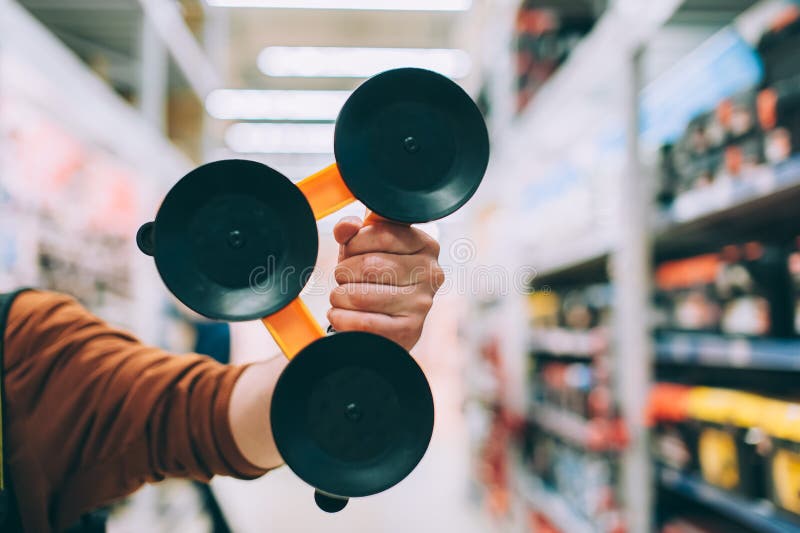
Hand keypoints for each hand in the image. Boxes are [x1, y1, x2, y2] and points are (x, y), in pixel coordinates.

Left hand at [328, 217, 444, 350]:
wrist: (386, 321)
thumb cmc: (375, 277)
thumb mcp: (363, 247)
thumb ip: (353, 230)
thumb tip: (347, 226)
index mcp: (425, 245)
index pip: (381, 234)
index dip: (354, 243)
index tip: (350, 253)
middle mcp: (430, 273)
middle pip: (370, 266)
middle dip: (344, 272)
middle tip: (344, 279)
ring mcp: (422, 304)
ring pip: (361, 296)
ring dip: (339, 297)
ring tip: (342, 298)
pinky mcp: (409, 331)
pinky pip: (363, 324)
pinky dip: (341, 318)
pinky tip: (342, 315)